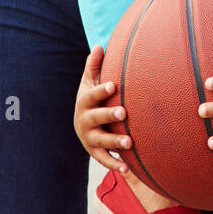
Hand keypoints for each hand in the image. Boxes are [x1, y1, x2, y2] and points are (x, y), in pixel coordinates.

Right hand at [73, 44, 131, 172]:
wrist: (82, 123)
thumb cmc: (91, 97)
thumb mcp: (89, 81)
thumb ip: (94, 66)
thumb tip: (99, 45)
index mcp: (84, 101)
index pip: (92, 95)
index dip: (102, 90)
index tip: (114, 84)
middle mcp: (85, 121)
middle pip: (96, 118)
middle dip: (109, 114)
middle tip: (124, 112)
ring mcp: (89, 137)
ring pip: (101, 140)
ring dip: (115, 141)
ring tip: (130, 141)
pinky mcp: (94, 151)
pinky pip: (103, 159)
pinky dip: (114, 164)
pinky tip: (127, 168)